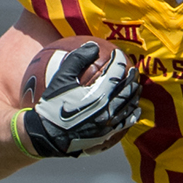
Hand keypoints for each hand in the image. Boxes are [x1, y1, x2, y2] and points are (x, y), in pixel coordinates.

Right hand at [22, 41, 140, 156]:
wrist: (47, 136)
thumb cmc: (51, 105)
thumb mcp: (60, 79)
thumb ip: (77, 60)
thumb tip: (92, 45)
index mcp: (99, 94)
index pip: (116, 72)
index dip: (119, 61)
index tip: (118, 54)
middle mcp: (108, 109)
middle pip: (127, 89)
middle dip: (132, 77)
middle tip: (133, 70)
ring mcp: (109, 123)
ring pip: (129, 106)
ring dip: (134, 94)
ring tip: (136, 87)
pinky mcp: (107, 135)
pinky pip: (125, 123)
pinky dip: (132, 115)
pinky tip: (135, 110)